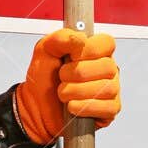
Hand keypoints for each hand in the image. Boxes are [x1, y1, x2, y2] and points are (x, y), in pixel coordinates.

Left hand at [14, 29, 120, 144]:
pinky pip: (106, 107)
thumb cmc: (44, 79)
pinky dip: (83, 107)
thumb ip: (60, 38)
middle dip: (77, 74)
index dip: (89, 50)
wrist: (36, 107)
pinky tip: (72, 106)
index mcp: (95, 51)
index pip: (107, 43)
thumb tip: (80, 39)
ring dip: (77, 91)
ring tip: (63, 93)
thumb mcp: (45, 51)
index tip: (71, 56)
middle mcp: (107, 69)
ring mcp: (111, 89)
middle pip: (107, 67)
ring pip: (105, 88)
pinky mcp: (110, 109)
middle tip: (62, 77)